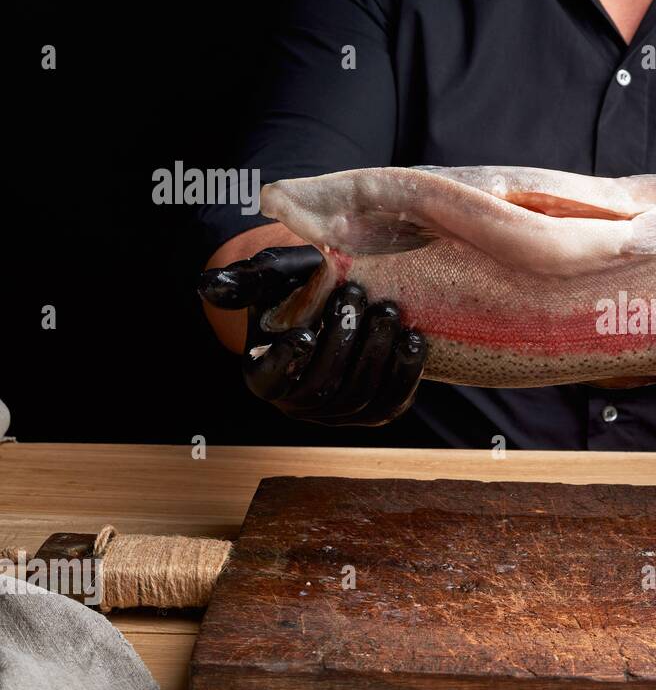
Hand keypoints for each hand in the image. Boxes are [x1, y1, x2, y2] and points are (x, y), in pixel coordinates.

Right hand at [197, 246, 425, 425]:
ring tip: (387, 313)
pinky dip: (404, 374)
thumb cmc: (297, 284)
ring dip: (377, 354)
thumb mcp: (270, 276)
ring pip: (359, 396)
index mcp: (263, 374)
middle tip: (357, 296)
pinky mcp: (373, 411)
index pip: (270, 378)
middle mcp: (298, 402)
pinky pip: (390, 404)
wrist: (337, 297)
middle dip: (343, 340)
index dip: (287, 361)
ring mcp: (337, 412)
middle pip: (322, 385)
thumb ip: (244, 280)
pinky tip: (412, 341)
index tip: (304, 334)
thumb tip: (209, 285)